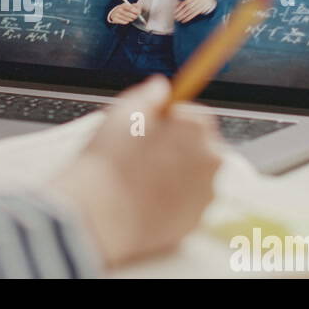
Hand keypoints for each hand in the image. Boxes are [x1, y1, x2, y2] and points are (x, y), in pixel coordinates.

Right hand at [48, 75, 221, 267]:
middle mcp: (210, 160)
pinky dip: (171, 199)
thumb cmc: (108, 163)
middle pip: (198, 145)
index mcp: (195, 129)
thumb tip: (161, 87)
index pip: (196, 113)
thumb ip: (148, 95)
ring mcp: (205, 194)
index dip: (172, 117)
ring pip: (193, 175)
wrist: (98, 217)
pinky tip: (144, 199)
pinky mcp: (194, 221)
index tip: (153, 125)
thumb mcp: (121, 113)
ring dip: (174, 172)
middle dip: (176, 145)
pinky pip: (186, 203)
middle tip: (142, 152)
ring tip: (139, 178)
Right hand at [108, 1, 141, 24]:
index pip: (129, 7)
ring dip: (130, 19)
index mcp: (123, 5)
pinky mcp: (114, 19)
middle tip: (136, 17)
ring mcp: (116, 14)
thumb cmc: (127, 9)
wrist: (116, 13)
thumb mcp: (132, 6)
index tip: (138, 13)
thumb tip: (138, 12)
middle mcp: (118, 9)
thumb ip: (137, 8)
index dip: (134, 10)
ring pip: (125, 18)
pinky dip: (126, 22)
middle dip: (133, 16)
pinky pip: (122, 22)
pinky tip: (127, 21)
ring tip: (132, 19)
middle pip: (127, 13)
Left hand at [174, 0, 216, 22]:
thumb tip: (177, 3)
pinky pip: (196, 14)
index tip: (176, 10)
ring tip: (179, 19)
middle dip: (182, 12)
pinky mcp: (205, 9)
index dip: (181, 6)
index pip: (188, 1)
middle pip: (189, 7)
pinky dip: (189, 17)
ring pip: (192, 11)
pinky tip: (185, 20)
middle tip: (176, 16)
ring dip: (185, 16)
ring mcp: (205, 4)